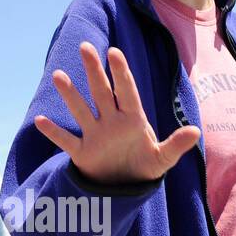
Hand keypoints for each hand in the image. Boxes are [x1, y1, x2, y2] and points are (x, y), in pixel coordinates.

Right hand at [34, 42, 200, 183]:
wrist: (126, 188)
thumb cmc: (145, 168)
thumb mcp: (162, 159)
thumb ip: (175, 145)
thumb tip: (195, 132)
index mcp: (132, 120)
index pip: (126, 92)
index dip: (120, 73)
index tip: (114, 52)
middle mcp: (111, 122)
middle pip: (101, 93)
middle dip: (94, 71)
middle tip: (86, 47)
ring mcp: (95, 136)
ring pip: (81, 111)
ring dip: (70, 95)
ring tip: (58, 75)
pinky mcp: (83, 154)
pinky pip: (67, 141)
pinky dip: (54, 132)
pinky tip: (40, 120)